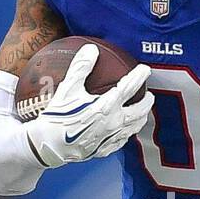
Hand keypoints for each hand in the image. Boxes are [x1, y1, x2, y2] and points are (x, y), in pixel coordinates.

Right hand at [26, 44, 152, 166]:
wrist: (50, 146)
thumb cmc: (58, 116)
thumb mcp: (67, 89)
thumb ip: (81, 68)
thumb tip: (91, 49)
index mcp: (107, 106)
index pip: (129, 87)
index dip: (139, 76)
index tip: (145, 69)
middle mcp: (113, 122)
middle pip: (139, 111)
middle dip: (147, 102)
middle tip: (149, 95)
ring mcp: (111, 138)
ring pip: (134, 128)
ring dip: (141, 118)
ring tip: (142, 114)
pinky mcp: (104, 149)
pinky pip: (121, 141)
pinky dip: (127, 133)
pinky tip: (125, 132)